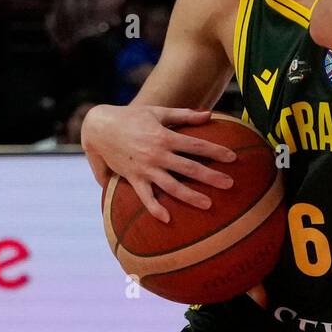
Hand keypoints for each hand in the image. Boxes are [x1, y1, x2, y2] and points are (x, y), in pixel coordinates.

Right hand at [81, 104, 236, 223]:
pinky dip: (154, 208)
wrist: (99, 127)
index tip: (233, 157)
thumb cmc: (131, 117)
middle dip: (211, 176)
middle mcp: (157, 154)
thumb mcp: (158, 112)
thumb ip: (184, 115)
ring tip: (208, 205)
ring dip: (190, 196)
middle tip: (230, 184)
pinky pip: (145, 197)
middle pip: (189, 168)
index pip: (196, 145)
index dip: (216, 151)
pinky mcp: (133, 178)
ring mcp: (145, 169)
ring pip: (171, 186)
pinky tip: (167, 219)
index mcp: (165, 136)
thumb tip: (209, 114)